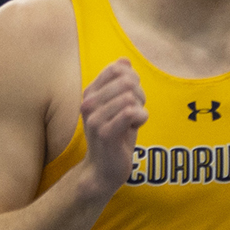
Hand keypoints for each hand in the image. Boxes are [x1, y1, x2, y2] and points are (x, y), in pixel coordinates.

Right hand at [77, 59, 147, 198]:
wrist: (105, 169)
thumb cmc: (115, 136)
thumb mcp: (119, 106)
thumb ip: (122, 83)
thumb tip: (124, 60)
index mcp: (90, 93)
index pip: (118, 68)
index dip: (133, 80)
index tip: (131, 97)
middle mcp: (88, 103)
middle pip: (128, 81)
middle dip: (140, 95)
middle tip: (135, 112)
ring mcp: (94, 118)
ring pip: (131, 96)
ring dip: (141, 108)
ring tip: (133, 121)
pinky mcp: (103, 132)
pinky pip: (131, 112)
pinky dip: (141, 118)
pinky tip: (135, 128)